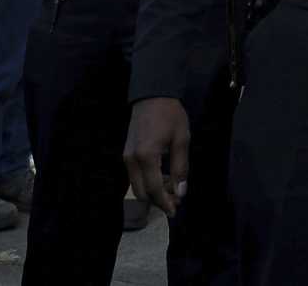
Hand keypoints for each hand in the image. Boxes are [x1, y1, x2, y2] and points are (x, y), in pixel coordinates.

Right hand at [123, 97, 190, 216]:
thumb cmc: (171, 115)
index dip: (165, 202)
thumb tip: (181, 192)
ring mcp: (126, 158)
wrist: (152, 96)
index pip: (153, 189)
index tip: (175, 211)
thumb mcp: (182, 139)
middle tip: (176, 202)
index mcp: (146, 156)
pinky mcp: (126, 154)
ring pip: (137, 186)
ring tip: (172, 190)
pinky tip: (162, 179)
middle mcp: (131, 160)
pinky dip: (147, 182)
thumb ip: (180, 167)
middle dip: (158, 201)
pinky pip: (135, 176)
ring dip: (153, 192)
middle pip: (141, 192)